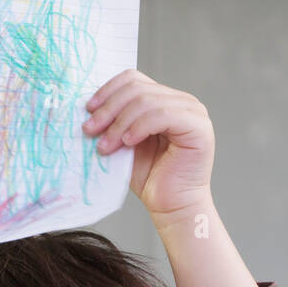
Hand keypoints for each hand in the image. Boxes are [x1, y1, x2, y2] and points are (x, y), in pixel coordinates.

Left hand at [81, 71, 213, 221]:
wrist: (170, 206)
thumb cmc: (150, 178)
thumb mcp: (125, 141)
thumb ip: (115, 120)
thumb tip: (88, 105)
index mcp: (166, 99)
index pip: (133, 79)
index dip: (108, 91)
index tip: (88, 110)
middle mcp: (182, 101)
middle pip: (137, 89)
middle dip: (109, 110)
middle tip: (91, 130)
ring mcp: (193, 112)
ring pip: (146, 101)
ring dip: (120, 123)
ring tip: (106, 145)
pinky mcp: (199, 127)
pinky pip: (162, 115)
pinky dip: (139, 127)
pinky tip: (128, 143)